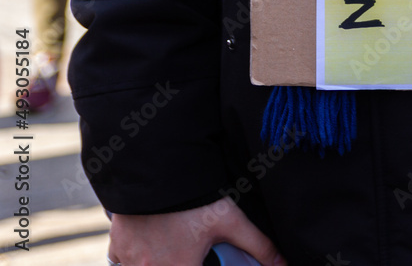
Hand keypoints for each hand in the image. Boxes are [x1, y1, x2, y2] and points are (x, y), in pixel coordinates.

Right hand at [107, 196, 285, 265]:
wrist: (154, 168)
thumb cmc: (194, 197)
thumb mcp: (231, 220)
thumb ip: (259, 246)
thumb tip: (283, 264)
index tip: (204, 261)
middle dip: (181, 262)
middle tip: (192, 255)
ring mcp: (128, 260)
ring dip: (159, 262)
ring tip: (173, 248)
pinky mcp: (115, 246)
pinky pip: (122, 262)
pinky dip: (134, 259)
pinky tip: (152, 246)